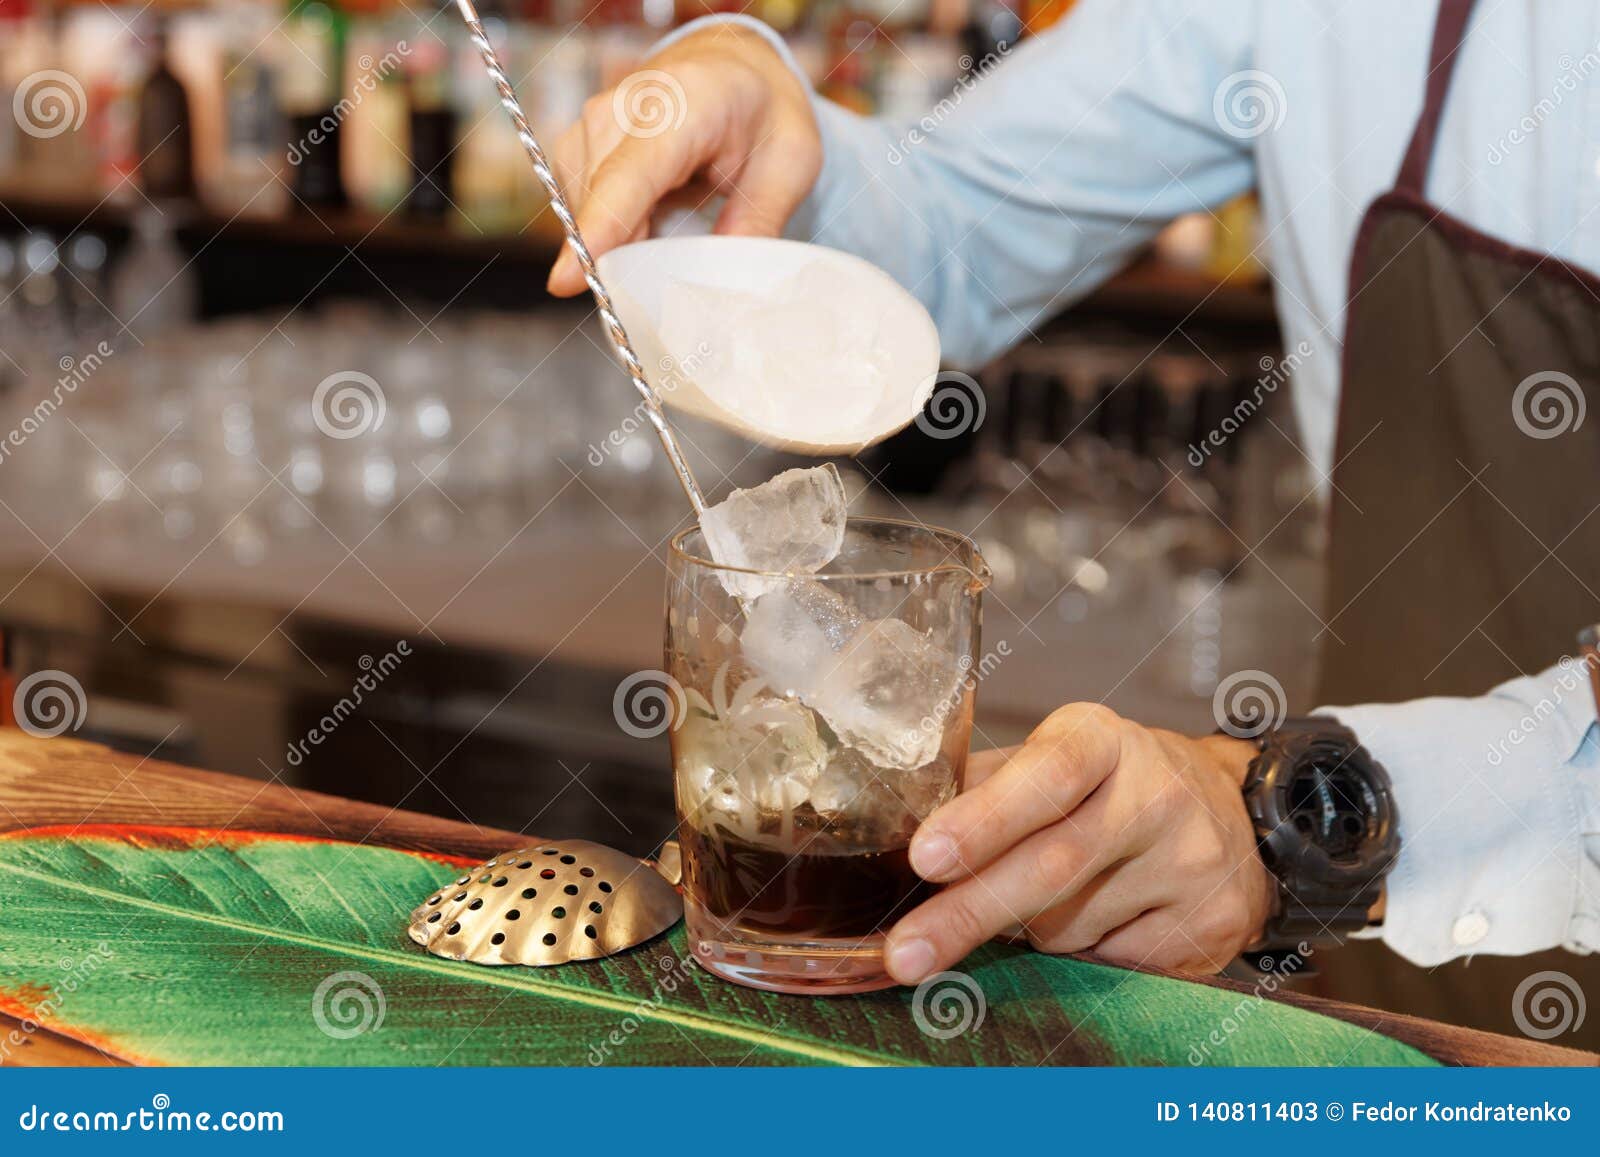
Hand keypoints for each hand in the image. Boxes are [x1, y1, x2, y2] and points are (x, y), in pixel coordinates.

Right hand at [546, 24, 821, 294]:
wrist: (731, 65)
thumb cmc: (762, 111)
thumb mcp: (789, 163)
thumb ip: (757, 222)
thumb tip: (725, 287)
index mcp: (682, 105)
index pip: (627, 176)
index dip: (598, 231)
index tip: (567, 280)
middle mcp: (621, 108)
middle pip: (601, 208)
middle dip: (630, 258)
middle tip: (685, 267)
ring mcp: (589, 125)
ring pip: (587, 216)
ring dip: (625, 243)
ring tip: (679, 221)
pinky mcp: (575, 146)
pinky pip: (584, 210)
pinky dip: (615, 228)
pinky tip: (654, 213)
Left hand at [884, 704, 1274, 981]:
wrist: (1234, 814)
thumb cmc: (1114, 785)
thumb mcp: (1055, 760)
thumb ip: (984, 789)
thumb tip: (896, 830)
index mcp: (1102, 739)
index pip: (1044, 776)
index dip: (983, 819)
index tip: (925, 857)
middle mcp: (1156, 793)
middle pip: (1051, 866)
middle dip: (967, 914)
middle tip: (905, 951)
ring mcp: (1191, 862)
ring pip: (1070, 927)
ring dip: (1028, 930)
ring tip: (1050, 896)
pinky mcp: (1213, 924)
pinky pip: (1109, 963)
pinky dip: (1079, 954)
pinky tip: (1101, 919)